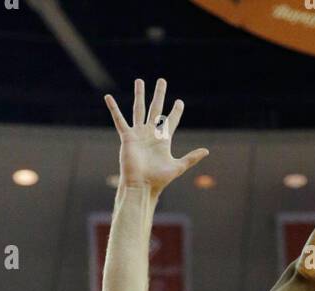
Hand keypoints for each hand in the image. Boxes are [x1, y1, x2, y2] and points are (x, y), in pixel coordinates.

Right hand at [105, 77, 208, 197]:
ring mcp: (138, 134)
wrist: (141, 186)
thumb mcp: (178, 167)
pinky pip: (119, 120)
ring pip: (139, 109)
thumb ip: (191, 158)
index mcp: (163, 139)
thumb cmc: (159, 180)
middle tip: (162, 81)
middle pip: (156, 109)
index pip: (171, 120)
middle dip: (159, 95)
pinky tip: (108, 97)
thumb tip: (206, 151)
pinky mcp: (127, 137)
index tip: (179, 102)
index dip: (176, 111)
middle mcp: (151, 134)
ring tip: (139, 81)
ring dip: (139, 95)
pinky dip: (113, 108)